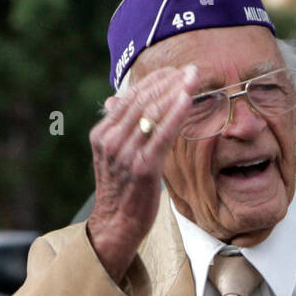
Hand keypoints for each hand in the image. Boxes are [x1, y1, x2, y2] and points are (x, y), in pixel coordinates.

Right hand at [86, 63, 197, 280]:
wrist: (116, 226)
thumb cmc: (122, 192)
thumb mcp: (114, 156)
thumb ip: (119, 129)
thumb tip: (116, 101)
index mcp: (102, 134)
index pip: (129, 98)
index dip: (153, 81)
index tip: (174, 71)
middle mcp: (110, 140)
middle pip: (141, 100)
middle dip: (168, 81)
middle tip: (190, 69)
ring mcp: (125, 154)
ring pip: (152, 113)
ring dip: (175, 91)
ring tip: (194, 78)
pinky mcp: (142, 167)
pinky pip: (162, 134)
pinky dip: (175, 114)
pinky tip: (188, 99)